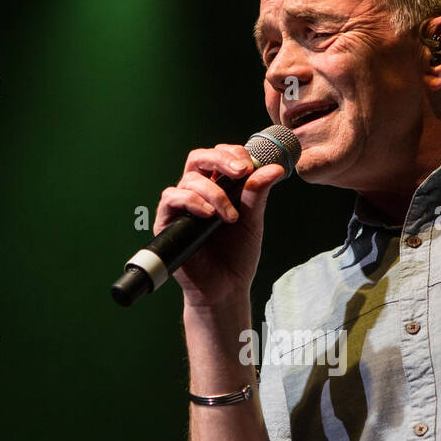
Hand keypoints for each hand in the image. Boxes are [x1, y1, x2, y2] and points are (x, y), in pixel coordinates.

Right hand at [154, 143, 287, 308]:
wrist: (226, 287)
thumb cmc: (237, 255)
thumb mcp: (253, 221)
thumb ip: (257, 193)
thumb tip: (273, 167)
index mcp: (217, 187)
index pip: (218, 156)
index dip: (232, 153)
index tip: (250, 165)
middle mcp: (197, 193)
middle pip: (199, 158)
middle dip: (220, 159)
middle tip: (240, 171)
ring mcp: (181, 207)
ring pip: (189, 180)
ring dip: (214, 193)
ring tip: (230, 217)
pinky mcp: (167, 222)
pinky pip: (171, 198)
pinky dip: (191, 201)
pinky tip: (208, 214)